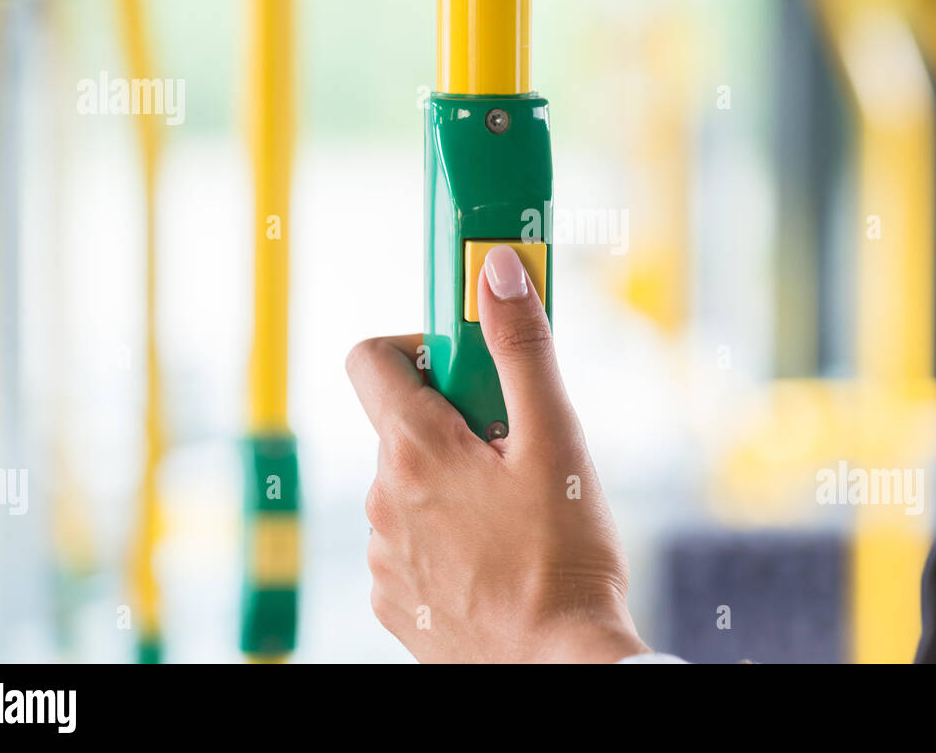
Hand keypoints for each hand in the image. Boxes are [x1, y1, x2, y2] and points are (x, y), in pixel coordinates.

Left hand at [346, 244, 649, 662]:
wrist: (556, 668)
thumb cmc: (564, 558)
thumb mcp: (554, 439)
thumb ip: (521, 347)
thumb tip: (495, 267)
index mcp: (413, 449)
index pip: (371, 357)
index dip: (420, 343)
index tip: (470, 363)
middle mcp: (381, 498)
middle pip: (402, 422)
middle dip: (456, 418)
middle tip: (517, 446)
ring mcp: (382, 554)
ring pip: (408, 482)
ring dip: (451, 478)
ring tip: (514, 510)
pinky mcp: (393, 599)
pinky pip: (410, 539)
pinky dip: (444, 531)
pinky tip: (496, 554)